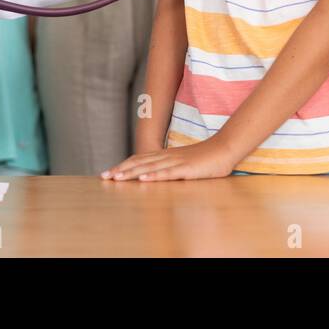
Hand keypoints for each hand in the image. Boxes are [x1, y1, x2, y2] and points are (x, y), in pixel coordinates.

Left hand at [101, 139, 236, 181]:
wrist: (224, 149)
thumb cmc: (205, 159)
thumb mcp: (183, 163)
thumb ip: (169, 168)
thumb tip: (155, 175)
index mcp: (165, 156)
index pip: (139, 160)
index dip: (123, 166)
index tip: (108, 173)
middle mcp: (167, 157)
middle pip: (139, 163)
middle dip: (121, 170)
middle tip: (104, 177)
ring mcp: (176, 162)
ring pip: (149, 168)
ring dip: (132, 173)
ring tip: (117, 178)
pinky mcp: (186, 170)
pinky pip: (168, 173)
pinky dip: (154, 177)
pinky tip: (143, 180)